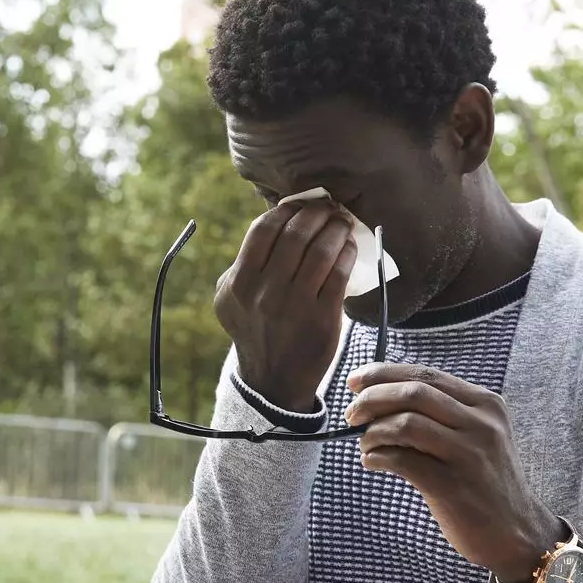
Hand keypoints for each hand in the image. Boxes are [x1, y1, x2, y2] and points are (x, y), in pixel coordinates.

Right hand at [214, 201, 357, 411]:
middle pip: (295, 234)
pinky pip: (338, 274)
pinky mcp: (322, 318)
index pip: (264, 229)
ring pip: (320, 250)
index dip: (287, 209)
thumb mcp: (234, 298)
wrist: (273, 379)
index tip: (301, 203)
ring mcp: (294, 306)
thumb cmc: (257, 327)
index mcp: (238, 282)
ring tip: (341, 222)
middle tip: (328, 207)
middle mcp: (263, 292)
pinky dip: (346, 253)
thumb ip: (246, 263)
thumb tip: (278, 221)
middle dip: (316, 213)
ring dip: (335, 229)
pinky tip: (349, 246)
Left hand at [344, 363, 563, 582]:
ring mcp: (468, 454)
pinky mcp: (452, 486)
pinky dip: (377, 457)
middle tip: (352, 413)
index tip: (356, 381)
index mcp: (485, 404)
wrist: (518, 532)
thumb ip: (444, 415)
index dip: (384, 374)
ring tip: (365, 444)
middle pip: (414, 392)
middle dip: (372, 398)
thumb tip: (383, 399)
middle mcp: (480, 424)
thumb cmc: (487, 482)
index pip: (426, 375)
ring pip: (405, 423)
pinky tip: (372, 462)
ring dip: (373, 432)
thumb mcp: (479, 436)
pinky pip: (402, 460)